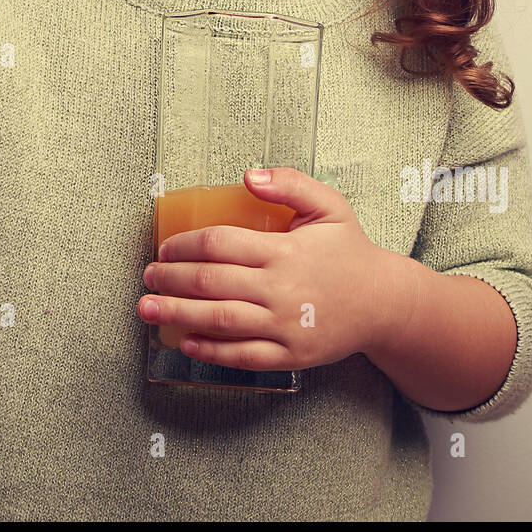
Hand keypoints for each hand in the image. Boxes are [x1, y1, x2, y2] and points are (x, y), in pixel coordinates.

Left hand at [138, 167, 414, 370]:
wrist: (384, 303)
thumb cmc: (350, 251)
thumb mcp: (329, 205)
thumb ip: (290, 183)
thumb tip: (249, 175)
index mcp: (285, 250)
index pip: (220, 243)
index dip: (185, 245)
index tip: (165, 247)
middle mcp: (281, 289)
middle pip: (211, 282)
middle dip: (171, 278)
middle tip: (147, 276)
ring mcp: (284, 326)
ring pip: (219, 319)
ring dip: (177, 313)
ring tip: (148, 309)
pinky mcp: (290, 355)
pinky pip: (242, 356)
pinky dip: (210, 351)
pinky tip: (185, 341)